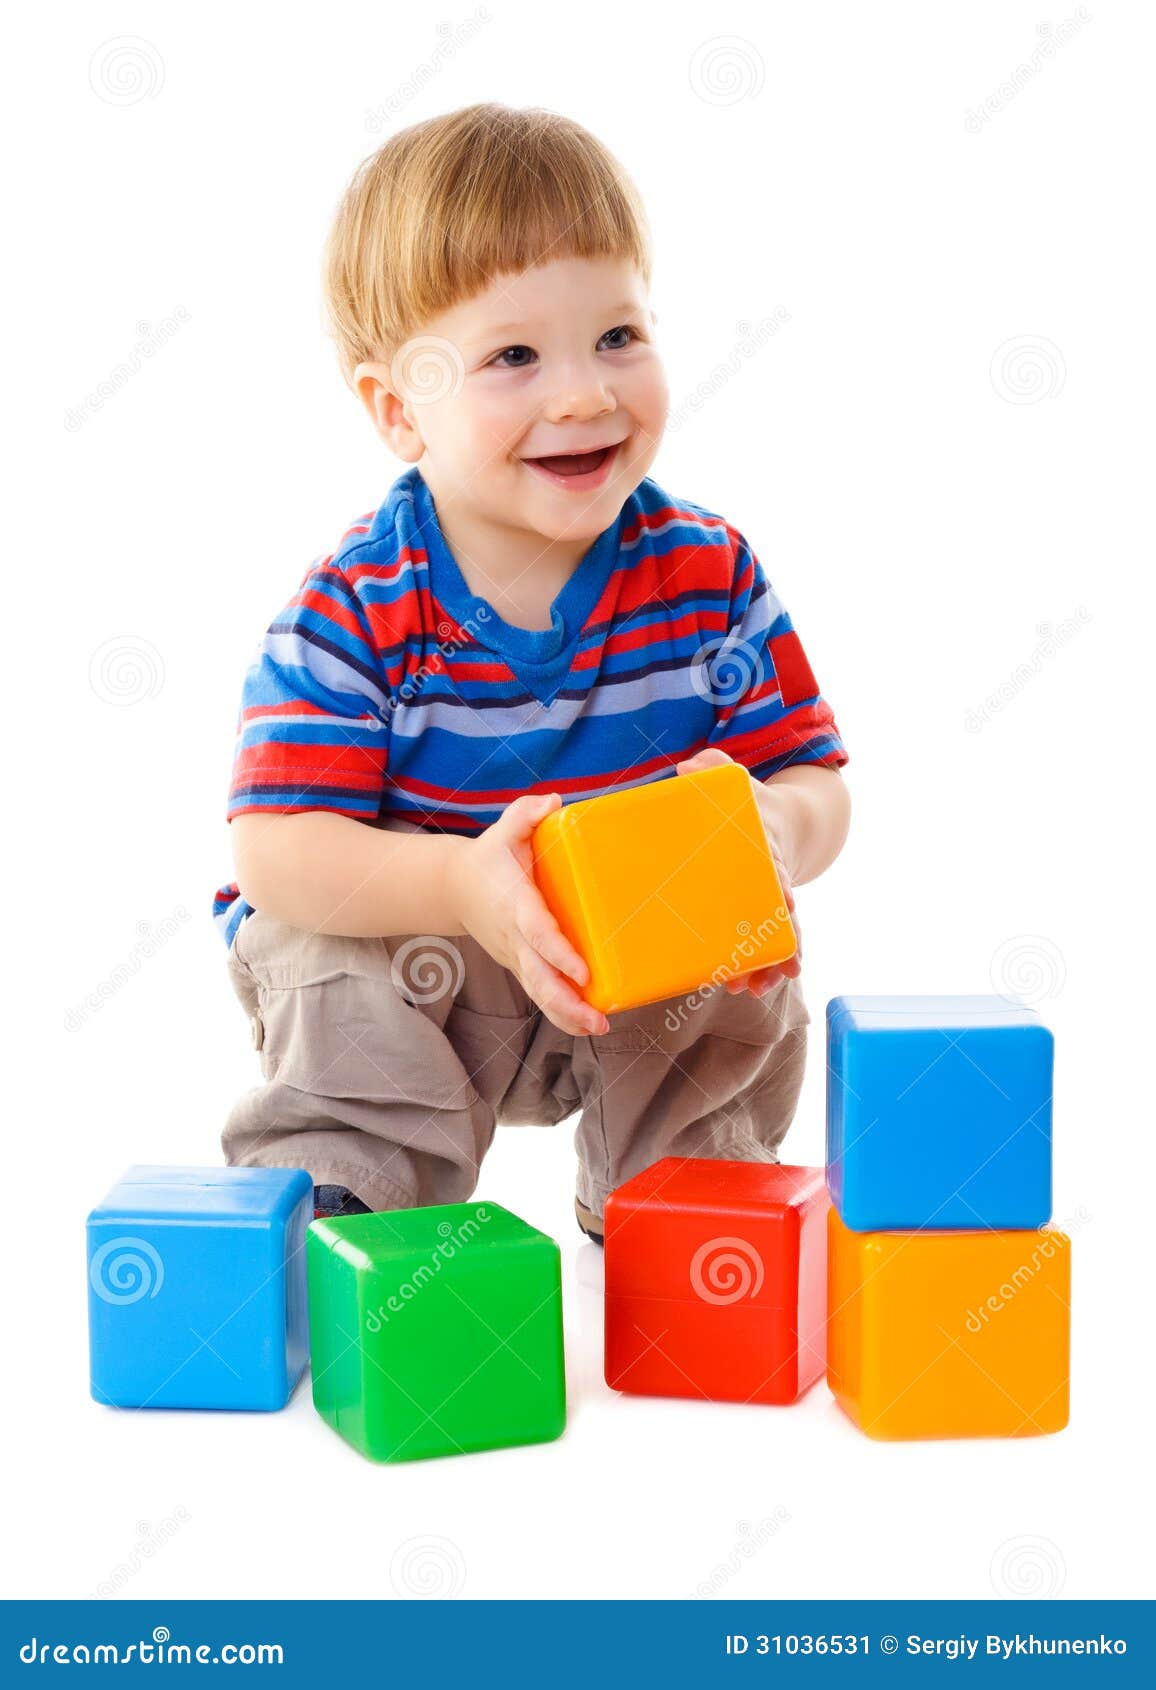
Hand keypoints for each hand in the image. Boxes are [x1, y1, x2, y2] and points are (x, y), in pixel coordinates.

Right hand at [448, 792, 609, 1037]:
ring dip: (567, 1015)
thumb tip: (554, 800)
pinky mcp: (521, 965)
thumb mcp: (503, 829)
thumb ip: (526, 813)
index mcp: (514, 904)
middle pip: (538, 978)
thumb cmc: (489, 857)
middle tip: (598, 1019)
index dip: (558, 953)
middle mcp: (514, 938)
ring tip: (599, 1029)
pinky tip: (588, 1024)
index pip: (537, 932)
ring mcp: (516, 956)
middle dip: (567, 1002)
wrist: (454, 888)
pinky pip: (540, 994)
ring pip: (539, 994)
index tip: (582, 971)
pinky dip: (561, 1013)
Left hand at [674, 747, 801, 995]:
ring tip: (755, 987)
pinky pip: (764, 945)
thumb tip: (688, 767)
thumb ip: (712, 769)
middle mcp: (773, 877)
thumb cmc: (751, 804)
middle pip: (783, 912)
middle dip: (783, 940)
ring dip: (769, 963)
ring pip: (776, 936)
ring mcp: (770, 900)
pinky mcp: (762, 916)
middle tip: (780, 965)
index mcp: (766, 845)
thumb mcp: (736, 782)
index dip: (780, 885)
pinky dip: (759, 966)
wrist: (781, 821)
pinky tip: (747, 987)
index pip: (776, 866)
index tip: (787, 903)